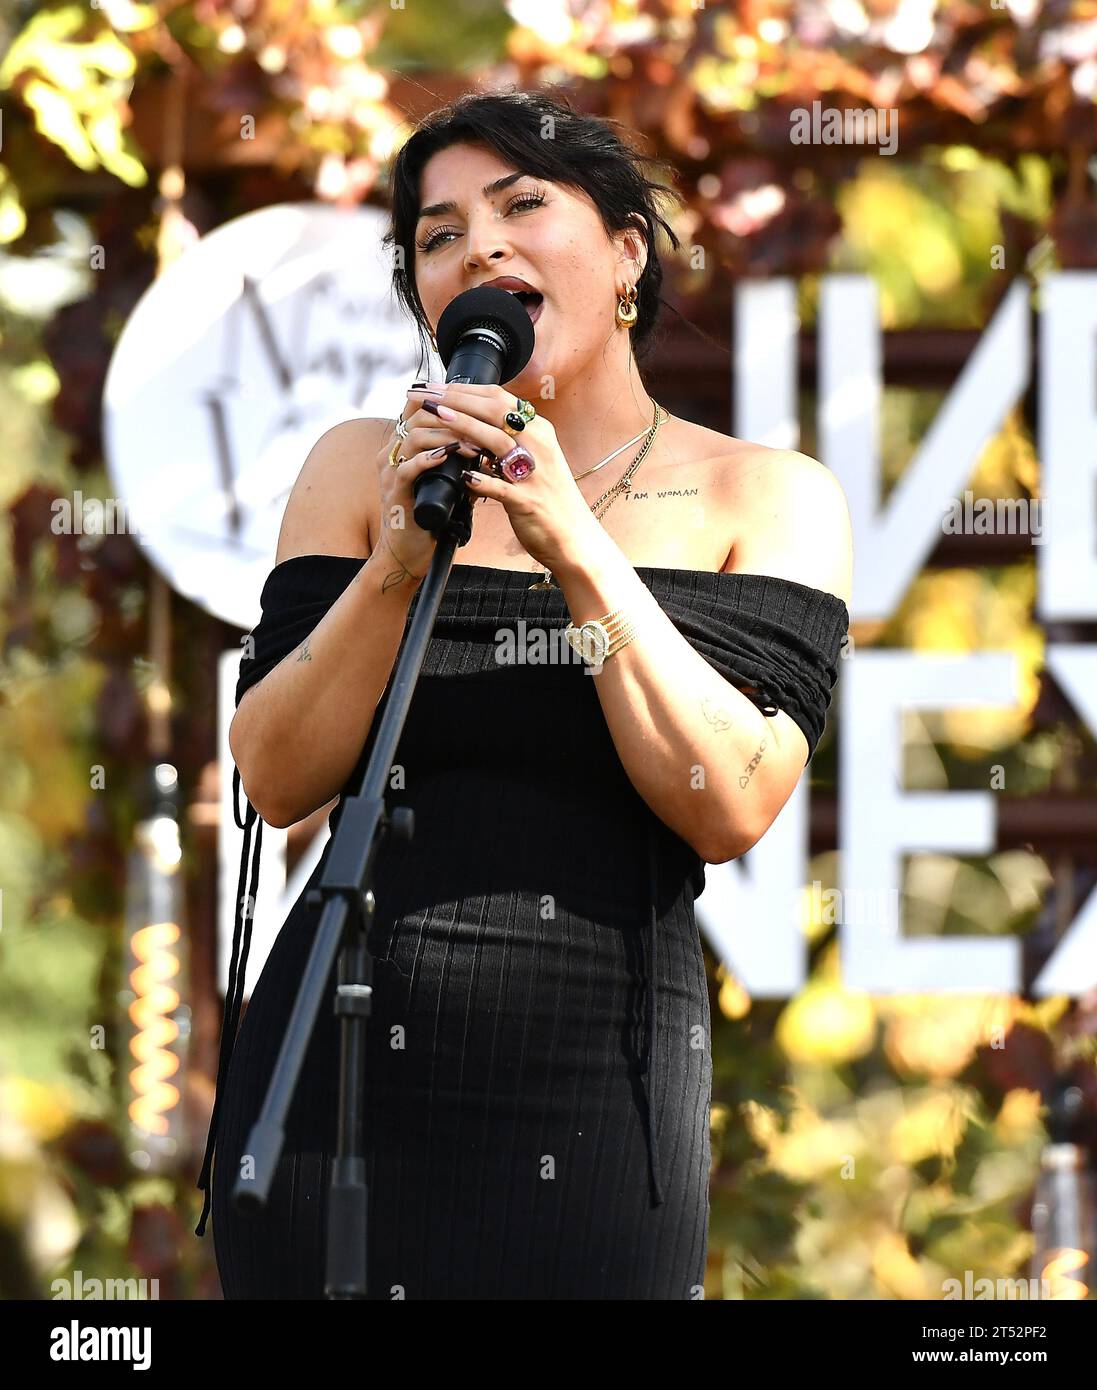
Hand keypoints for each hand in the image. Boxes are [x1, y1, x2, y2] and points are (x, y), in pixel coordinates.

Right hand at [374, 398, 481, 579]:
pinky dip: (431, 459)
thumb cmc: (431, 519)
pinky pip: (409, 467)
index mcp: (405, 447)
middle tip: (484, 425)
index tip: (481, 409)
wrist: (410, 554)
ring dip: (449, 435)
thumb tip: (490, 443)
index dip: (450, 401)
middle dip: (455, 415)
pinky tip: (450, 457)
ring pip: (415, 435)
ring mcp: (392, 472)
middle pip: (419, 413)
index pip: (421, 406)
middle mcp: (395, 453)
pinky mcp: (395, 492)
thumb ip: (459, 461)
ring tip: (474, 443)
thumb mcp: (447, 482)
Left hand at [404, 383, 596, 574]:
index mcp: (538, 431)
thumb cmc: (546, 497)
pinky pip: (501, 487)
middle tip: (425, 395)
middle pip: (495, 411)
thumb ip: (508, 438)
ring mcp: (534, 473)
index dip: (463, 389)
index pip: (498, 398)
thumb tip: (475, 419)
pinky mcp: (527, 501)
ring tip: (435, 416)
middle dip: (456, 399)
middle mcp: (538, 445)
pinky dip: (481, 479)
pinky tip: (461, 474)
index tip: (434, 387)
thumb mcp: (533, 458)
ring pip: (498, 441)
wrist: (572, 536)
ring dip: (464, 426)